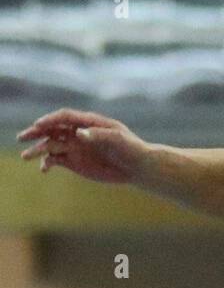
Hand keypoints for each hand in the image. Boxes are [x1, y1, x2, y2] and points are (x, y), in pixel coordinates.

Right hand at [17, 107, 147, 183]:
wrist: (137, 167)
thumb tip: (79, 133)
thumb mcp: (117, 140)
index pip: (64, 118)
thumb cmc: (130, 148)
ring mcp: (75, 147)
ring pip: (51, 145)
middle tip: (21, 137)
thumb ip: (98, 135)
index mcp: (87, 122)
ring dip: (37, 150)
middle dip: (36, 133)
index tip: (39, 125)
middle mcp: (77, 132)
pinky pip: (56, 160)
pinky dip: (48, 163)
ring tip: (25, 157)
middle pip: (52, 129)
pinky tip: (43, 169)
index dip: (50, 120)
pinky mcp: (74, 162)